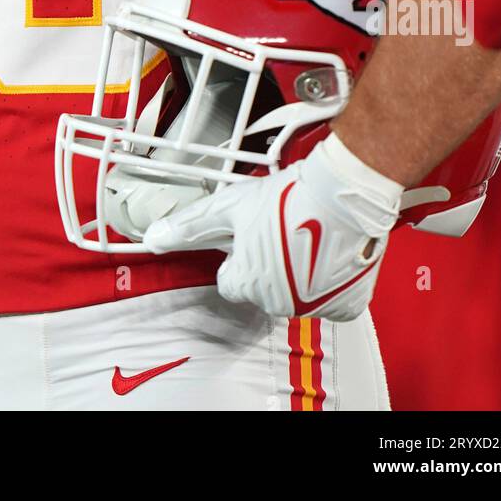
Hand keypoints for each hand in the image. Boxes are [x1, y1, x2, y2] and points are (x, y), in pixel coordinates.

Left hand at [143, 133, 401, 320]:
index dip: (239, 254)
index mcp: (247, 283)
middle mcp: (279, 303)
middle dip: (269, 263)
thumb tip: (154, 237)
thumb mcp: (230, 207)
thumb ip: (191, 226)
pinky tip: (329, 252)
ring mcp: (315, 307)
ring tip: (307, 234)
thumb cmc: (288, 197)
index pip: (230, 280)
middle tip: (282, 229)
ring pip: (297, 294)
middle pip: (263, 288)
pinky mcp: (346, 304)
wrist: (343, 193)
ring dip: (299, 273)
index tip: (253, 233)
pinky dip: (331, 282)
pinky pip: (331, 300)